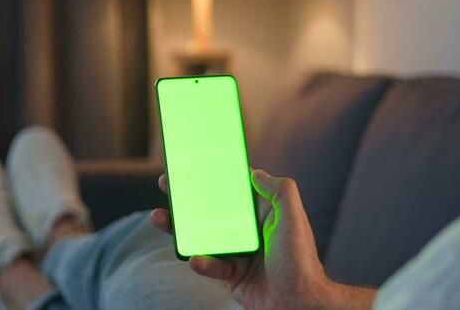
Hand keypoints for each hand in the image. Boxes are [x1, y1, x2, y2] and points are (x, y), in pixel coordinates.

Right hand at [150, 170, 374, 309]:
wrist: (299, 303)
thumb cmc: (300, 260)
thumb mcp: (293, 217)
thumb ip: (279, 190)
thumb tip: (254, 172)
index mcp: (260, 211)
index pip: (233, 187)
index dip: (213, 174)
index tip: (193, 163)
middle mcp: (246, 228)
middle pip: (210, 208)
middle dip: (186, 197)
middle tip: (166, 184)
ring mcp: (236, 250)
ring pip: (201, 235)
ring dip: (179, 227)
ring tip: (159, 218)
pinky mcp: (230, 273)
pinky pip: (209, 264)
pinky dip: (201, 262)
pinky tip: (196, 260)